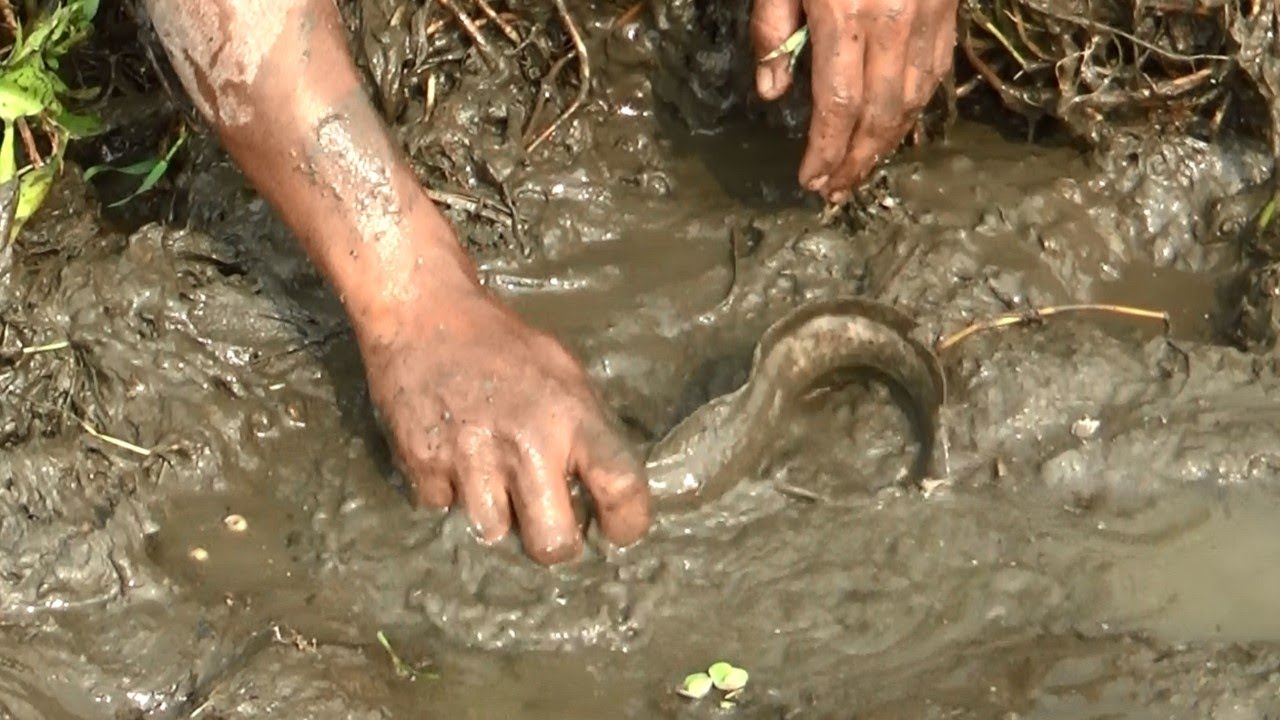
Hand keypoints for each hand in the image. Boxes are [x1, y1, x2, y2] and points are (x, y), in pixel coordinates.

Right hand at [355, 287, 651, 564]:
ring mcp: (472, 457)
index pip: (622, 488)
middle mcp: (527, 444)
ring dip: (494, 513)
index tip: (618, 531)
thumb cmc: (500, 341)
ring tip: (489, 476)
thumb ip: (583, 427)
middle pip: (552, 544)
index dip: (628, 522)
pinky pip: (441, 506)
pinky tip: (450, 454)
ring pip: (492, 531)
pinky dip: (446, 490)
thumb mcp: (562, 371)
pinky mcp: (423, 461)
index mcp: (573, 417)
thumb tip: (602, 483)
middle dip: (553, 543)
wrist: (423, 311)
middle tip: (548, 523)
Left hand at [751, 0, 958, 200]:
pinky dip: (913, 108)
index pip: (838, 104)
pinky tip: (894, 128)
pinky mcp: (947, 10)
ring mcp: (927, 18)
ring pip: (912, 99)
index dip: (825, 150)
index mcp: (845, 15)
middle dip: (856, 161)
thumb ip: (771, 27)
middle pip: (879, 114)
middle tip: (836, 190)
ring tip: (861, 170)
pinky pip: (934, 72)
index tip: (811, 180)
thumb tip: (771, 91)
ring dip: (886, 143)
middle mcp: (893, 24)